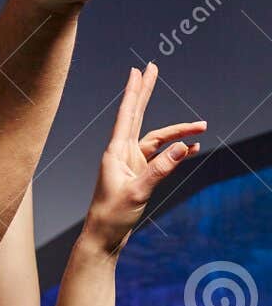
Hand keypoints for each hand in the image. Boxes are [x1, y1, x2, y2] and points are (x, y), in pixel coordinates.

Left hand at [82, 63, 201, 252]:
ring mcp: (130, 164)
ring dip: (178, 132)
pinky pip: (160, 156)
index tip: (138, 70)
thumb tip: (183, 147)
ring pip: (157, 139)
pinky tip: (192, 148)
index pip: (127, 115)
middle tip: (152, 68)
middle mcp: (121, 154)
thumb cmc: (112, 217)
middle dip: (145, 92)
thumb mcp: (138, 192)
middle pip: (137, 116)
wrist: (103, 238)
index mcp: (116, 153)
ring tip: (202, 126)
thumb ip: (160, 169)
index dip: (134, 91)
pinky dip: (176, 151)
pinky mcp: (138, 174)